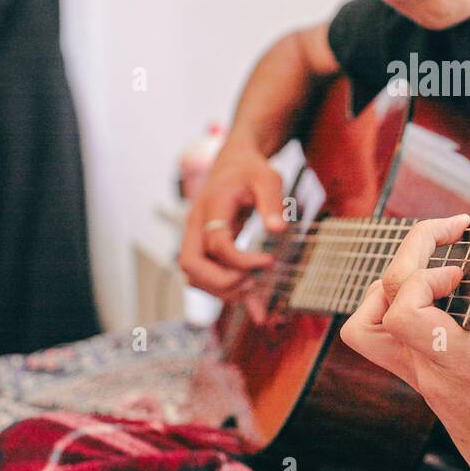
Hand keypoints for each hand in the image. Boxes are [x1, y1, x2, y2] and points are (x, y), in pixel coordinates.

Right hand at [179, 144, 285, 320]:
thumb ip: (273, 203)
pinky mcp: (203, 249)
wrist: (233, 164)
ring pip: (194, 276)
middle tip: (253, 283)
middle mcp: (196, 224)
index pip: (216, 242)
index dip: (241, 259)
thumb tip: (278, 231)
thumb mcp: (268, 178)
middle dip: (221, 282)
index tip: (269, 261)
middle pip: (191, 264)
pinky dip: (225, 293)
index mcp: (212, 205)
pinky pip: (206, 277)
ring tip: (256, 293)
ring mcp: (195, 238)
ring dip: (222, 291)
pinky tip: (253, 306)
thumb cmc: (250, 171)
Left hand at [340, 214, 469, 470]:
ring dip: (391, 283)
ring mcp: (421, 377)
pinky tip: (436, 294)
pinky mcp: (423, 381)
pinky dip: (400, 305)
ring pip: (367, 329)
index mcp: (465, 365)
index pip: (405, 312)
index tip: (462, 269)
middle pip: (383, 306)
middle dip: (412, 253)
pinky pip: (387, 339)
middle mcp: (431, 371)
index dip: (425, 276)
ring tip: (431, 264)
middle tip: (451, 231)